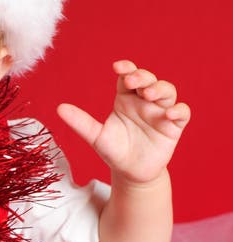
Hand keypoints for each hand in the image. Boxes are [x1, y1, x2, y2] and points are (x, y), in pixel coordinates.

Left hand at [56, 61, 190, 184]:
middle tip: (132, 82)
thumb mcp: (96, 137)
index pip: (128, 77)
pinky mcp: (173, 126)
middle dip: (142, 77)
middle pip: (148, 79)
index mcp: (125, 99)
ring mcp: (160, 112)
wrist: (130, 173)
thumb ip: (80, 122)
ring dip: (159, 89)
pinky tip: (169, 113)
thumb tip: (59, 108)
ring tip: (148, 94)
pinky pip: (183, 112)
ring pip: (167, 91)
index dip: (126, 69)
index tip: (118, 67)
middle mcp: (144, 102)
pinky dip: (179, 110)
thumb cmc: (114, 151)